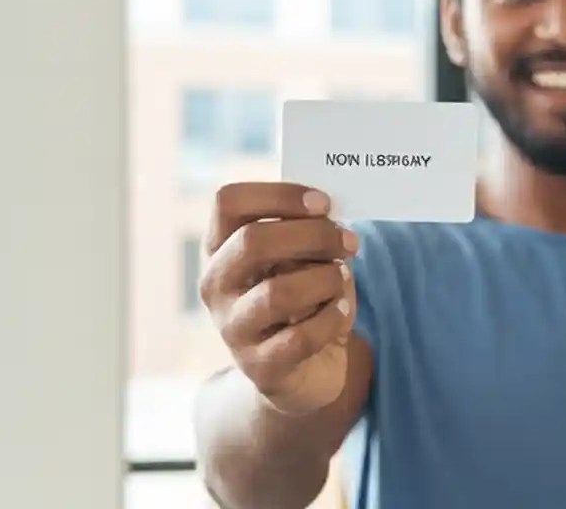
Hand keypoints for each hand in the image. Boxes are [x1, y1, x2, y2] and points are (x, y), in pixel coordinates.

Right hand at [200, 182, 358, 415]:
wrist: (305, 370)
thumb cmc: (305, 296)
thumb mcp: (300, 257)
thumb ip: (305, 232)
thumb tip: (328, 216)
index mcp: (221, 247)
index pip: (228, 201)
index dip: (278, 195)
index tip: (323, 202)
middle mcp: (216, 285)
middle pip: (253, 241)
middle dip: (313, 235)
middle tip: (349, 241)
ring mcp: (232, 329)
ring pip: (277, 293)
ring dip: (324, 280)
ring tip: (342, 278)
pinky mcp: (259, 367)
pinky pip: (299, 338)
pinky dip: (330, 319)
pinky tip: (341, 313)